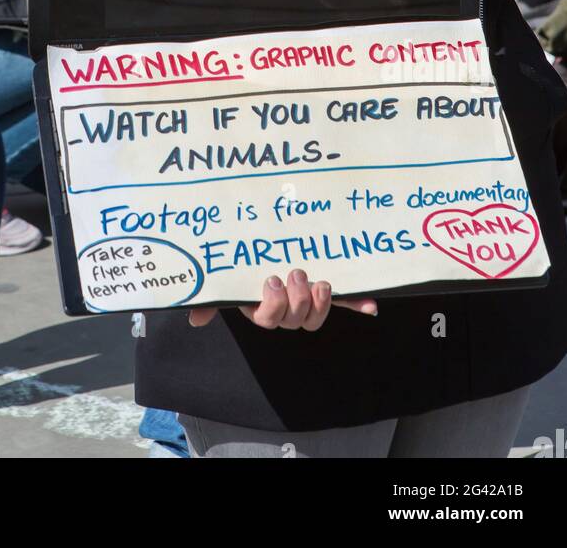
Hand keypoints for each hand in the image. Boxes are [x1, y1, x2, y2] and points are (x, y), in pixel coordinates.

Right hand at [188, 270, 377, 332]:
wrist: (264, 245)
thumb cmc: (241, 265)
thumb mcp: (225, 278)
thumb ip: (209, 297)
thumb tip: (194, 320)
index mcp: (262, 307)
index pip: (268, 319)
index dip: (272, 305)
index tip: (270, 279)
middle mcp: (286, 309)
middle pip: (295, 320)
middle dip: (298, 300)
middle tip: (296, 273)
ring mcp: (308, 301)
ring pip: (316, 317)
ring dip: (321, 303)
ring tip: (321, 282)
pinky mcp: (327, 291)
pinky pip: (344, 303)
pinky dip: (358, 305)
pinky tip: (371, 307)